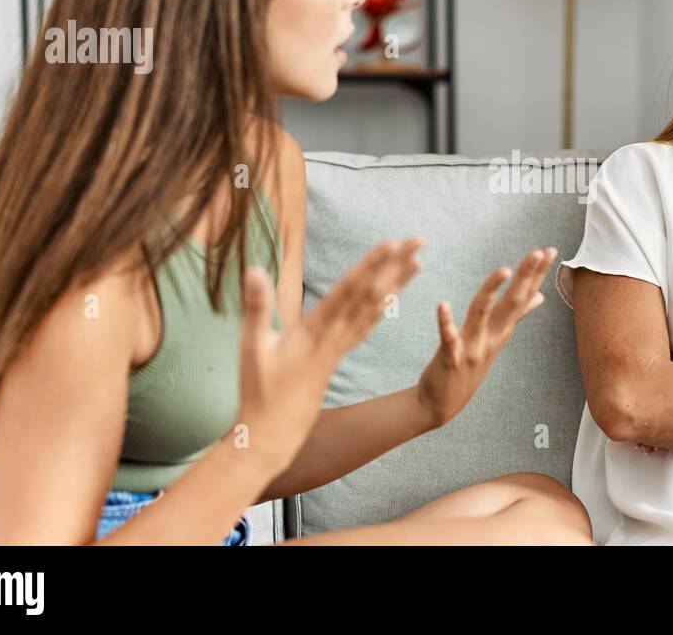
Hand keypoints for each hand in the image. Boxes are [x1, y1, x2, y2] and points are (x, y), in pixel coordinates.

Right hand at [236, 237, 424, 473]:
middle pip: (371, 293)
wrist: (274, 432)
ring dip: (397, 283)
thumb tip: (254, 269)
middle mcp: (334, 335)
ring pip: (375, 308)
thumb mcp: (252, 347)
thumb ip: (257, 307)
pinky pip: (367, 326)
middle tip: (418, 240)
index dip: (371, 265)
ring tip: (419, 262)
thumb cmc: (259, 390)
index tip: (392, 244)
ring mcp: (339, 346)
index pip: (349, 290)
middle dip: (395, 265)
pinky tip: (394, 297)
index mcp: (315, 330)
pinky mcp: (337, 354)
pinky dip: (383, 308)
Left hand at [416, 247, 556, 427]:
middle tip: (539, 252)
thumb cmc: (468, 368)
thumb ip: (515, 318)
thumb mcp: (496, 342)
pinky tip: (443, 304)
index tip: (550, 250)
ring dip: (492, 292)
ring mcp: (472, 348)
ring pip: (482, 315)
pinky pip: (448, 338)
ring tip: (504, 270)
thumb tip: (539, 298)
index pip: (524, 297)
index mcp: (501, 331)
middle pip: (511, 303)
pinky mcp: (450, 358)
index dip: (537, 274)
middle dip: (526, 276)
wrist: (441, 404)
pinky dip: (446, 321)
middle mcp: (491, 338)